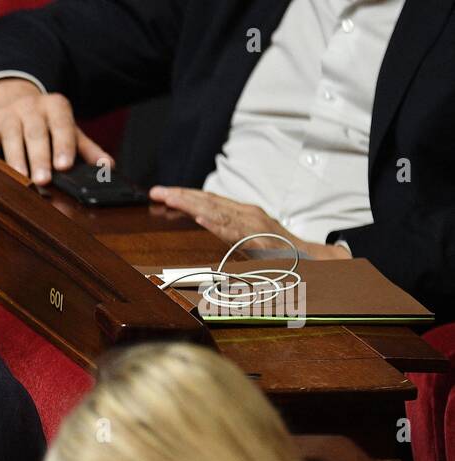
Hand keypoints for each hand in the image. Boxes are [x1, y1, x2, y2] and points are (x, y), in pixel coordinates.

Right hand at [0, 78, 111, 184]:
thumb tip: (108, 167)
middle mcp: (31, 107)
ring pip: (11, 138)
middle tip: (43, 181)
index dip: (63, 145)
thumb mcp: (68, 129)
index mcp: (55, 106)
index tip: (64, 166)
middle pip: (35, 133)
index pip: (62, 125)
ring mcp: (8, 115)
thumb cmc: (46, 123)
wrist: (13, 99)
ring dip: (15, 161)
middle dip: (39, 158)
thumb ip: (87, 149)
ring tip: (21, 181)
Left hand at [148, 186, 350, 259]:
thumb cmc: (278, 251)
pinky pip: (236, 231)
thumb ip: (224, 230)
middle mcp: (247, 214)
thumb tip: (200, 220)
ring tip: (171, 199)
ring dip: (193, 204)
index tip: (161, 193)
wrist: (313, 261)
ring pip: (218, 212)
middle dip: (180, 196)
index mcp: (241, 213)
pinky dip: (218, 223)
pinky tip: (201, 218)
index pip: (207, 200)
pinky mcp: (261, 240)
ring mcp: (254, 225)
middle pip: (208, 201)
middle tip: (156, 191)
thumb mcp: (246, 239)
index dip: (184, 195)